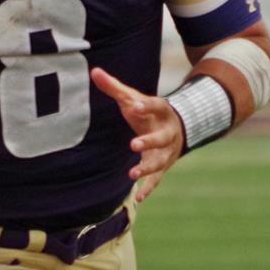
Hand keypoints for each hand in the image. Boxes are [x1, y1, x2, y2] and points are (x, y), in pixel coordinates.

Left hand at [90, 67, 183, 202]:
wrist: (175, 126)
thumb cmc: (146, 111)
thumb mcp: (133, 98)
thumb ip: (114, 87)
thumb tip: (93, 71)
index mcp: (162, 110)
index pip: (156, 106)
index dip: (146, 106)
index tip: (134, 106)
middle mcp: (168, 132)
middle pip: (162, 137)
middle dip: (149, 141)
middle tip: (133, 144)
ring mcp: (168, 151)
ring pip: (161, 161)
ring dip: (147, 168)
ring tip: (132, 174)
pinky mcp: (163, 166)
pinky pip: (157, 179)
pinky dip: (149, 188)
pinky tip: (139, 198)